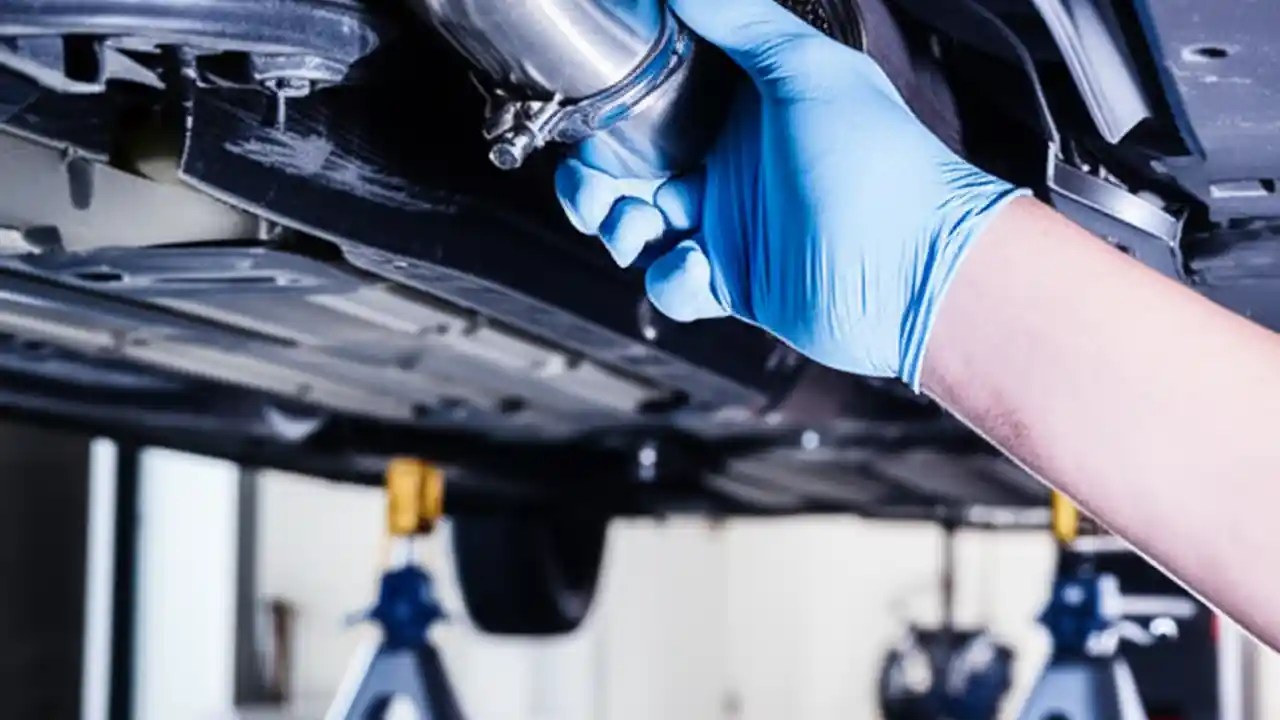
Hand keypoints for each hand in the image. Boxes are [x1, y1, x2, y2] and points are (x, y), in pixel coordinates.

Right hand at [555, 0, 1024, 387]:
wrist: (915, 272)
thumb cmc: (881, 167)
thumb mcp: (811, 70)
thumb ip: (743, 22)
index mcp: (740, 109)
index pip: (652, 104)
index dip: (612, 113)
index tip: (589, 118)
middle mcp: (729, 165)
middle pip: (629, 170)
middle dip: (596, 181)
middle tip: (593, 192)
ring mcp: (729, 226)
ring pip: (639, 227)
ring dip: (622, 229)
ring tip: (640, 230)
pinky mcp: (733, 284)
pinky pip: (673, 284)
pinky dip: (672, 281)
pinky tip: (699, 270)